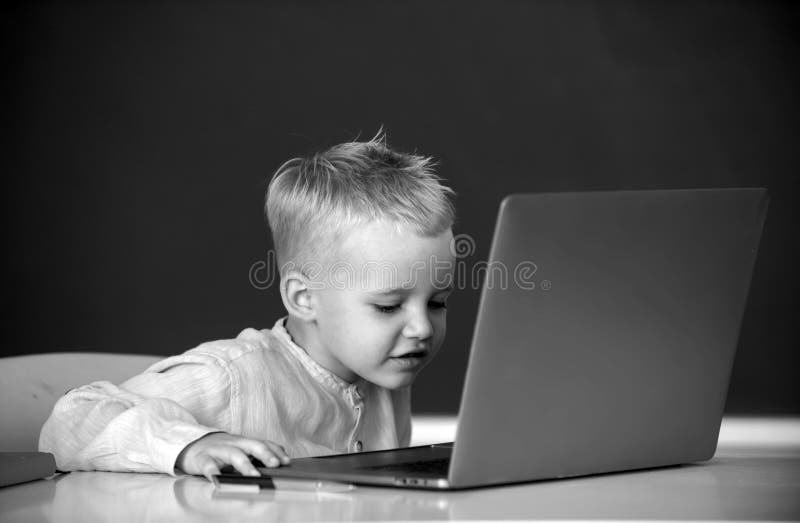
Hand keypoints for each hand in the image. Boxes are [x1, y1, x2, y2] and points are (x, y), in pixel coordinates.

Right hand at [176, 432, 290, 481]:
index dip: (275, 451)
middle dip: (265, 454)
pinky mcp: (202, 459)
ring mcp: (218, 450)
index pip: (263, 443)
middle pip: (252, 445)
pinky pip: (208, 465)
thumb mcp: (240, 447)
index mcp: (244, 442)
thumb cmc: (221, 449)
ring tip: (254, 475)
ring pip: (233, 454)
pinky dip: (214, 472)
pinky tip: (218, 479)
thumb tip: (281, 453)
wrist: (192, 445)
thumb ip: (257, 451)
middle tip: (275, 464)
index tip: (286, 461)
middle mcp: (233, 443)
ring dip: (245, 465)